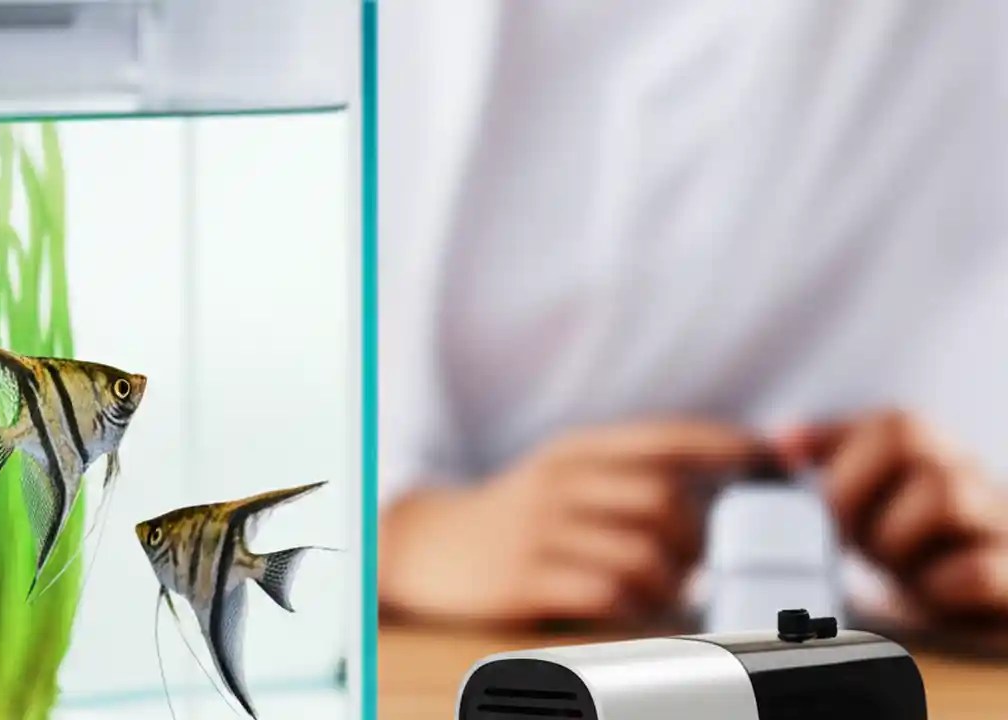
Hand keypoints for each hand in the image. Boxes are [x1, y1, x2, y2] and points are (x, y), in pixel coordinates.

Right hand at [379, 420, 772, 623]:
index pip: (665, 437)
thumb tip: (717, 484)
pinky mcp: (523, 579)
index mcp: (576, 450)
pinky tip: (634, 611)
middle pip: (663, 499)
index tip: (771, 465)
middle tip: (703, 561)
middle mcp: (559, 481)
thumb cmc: (515, 517)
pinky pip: (604, 594)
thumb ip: (624, 473)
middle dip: (699, 538)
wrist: (430, 547)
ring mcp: (539, 530)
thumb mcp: (561, 476)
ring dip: (672, 582)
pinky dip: (636, 609)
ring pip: (641, 552)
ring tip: (669, 593)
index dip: (726, 447)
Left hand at [780, 410, 1007, 620]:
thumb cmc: (904, 546)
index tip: (812, 489)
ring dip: (894, 538)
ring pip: (946, 497)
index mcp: (937, 454)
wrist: (963, 612)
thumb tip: (782, 440)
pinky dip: (937, 586)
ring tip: (891, 564)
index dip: (838, 449)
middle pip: (913, 442)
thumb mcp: (864, 498)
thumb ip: (826, 460)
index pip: (894, 421)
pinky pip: (979, 572)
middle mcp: (975, 479)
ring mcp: (1001, 527)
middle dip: (852, 492)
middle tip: (846, 535)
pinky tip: (928, 594)